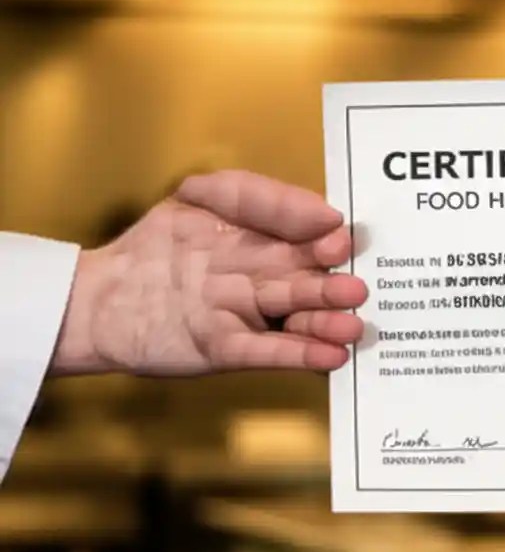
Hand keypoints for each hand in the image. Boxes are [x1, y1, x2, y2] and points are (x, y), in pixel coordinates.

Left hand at [52, 170, 367, 375]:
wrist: (99, 292)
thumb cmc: (160, 243)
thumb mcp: (202, 195)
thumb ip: (260, 195)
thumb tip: (325, 212)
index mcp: (270, 244)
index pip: (313, 241)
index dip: (328, 242)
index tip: (340, 240)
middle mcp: (266, 281)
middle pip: (309, 283)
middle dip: (334, 288)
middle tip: (358, 289)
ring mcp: (248, 316)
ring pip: (295, 318)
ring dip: (326, 324)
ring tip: (352, 325)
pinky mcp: (227, 348)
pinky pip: (268, 351)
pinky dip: (300, 355)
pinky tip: (331, 356)